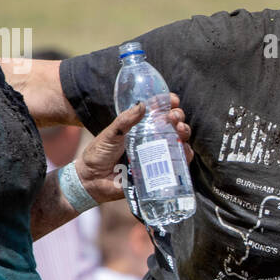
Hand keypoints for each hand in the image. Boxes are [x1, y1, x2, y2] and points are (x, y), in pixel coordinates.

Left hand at [76, 94, 191, 202]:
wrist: (93, 180)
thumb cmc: (99, 154)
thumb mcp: (111, 133)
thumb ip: (125, 120)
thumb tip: (143, 105)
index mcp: (140, 127)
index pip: (158, 111)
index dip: (168, 104)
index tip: (172, 100)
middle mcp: (151, 139)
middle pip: (172, 124)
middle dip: (178, 117)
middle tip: (174, 116)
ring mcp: (157, 155)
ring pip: (178, 141)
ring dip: (184, 132)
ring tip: (180, 129)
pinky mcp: (160, 171)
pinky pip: (178, 163)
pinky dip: (185, 155)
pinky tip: (184, 150)